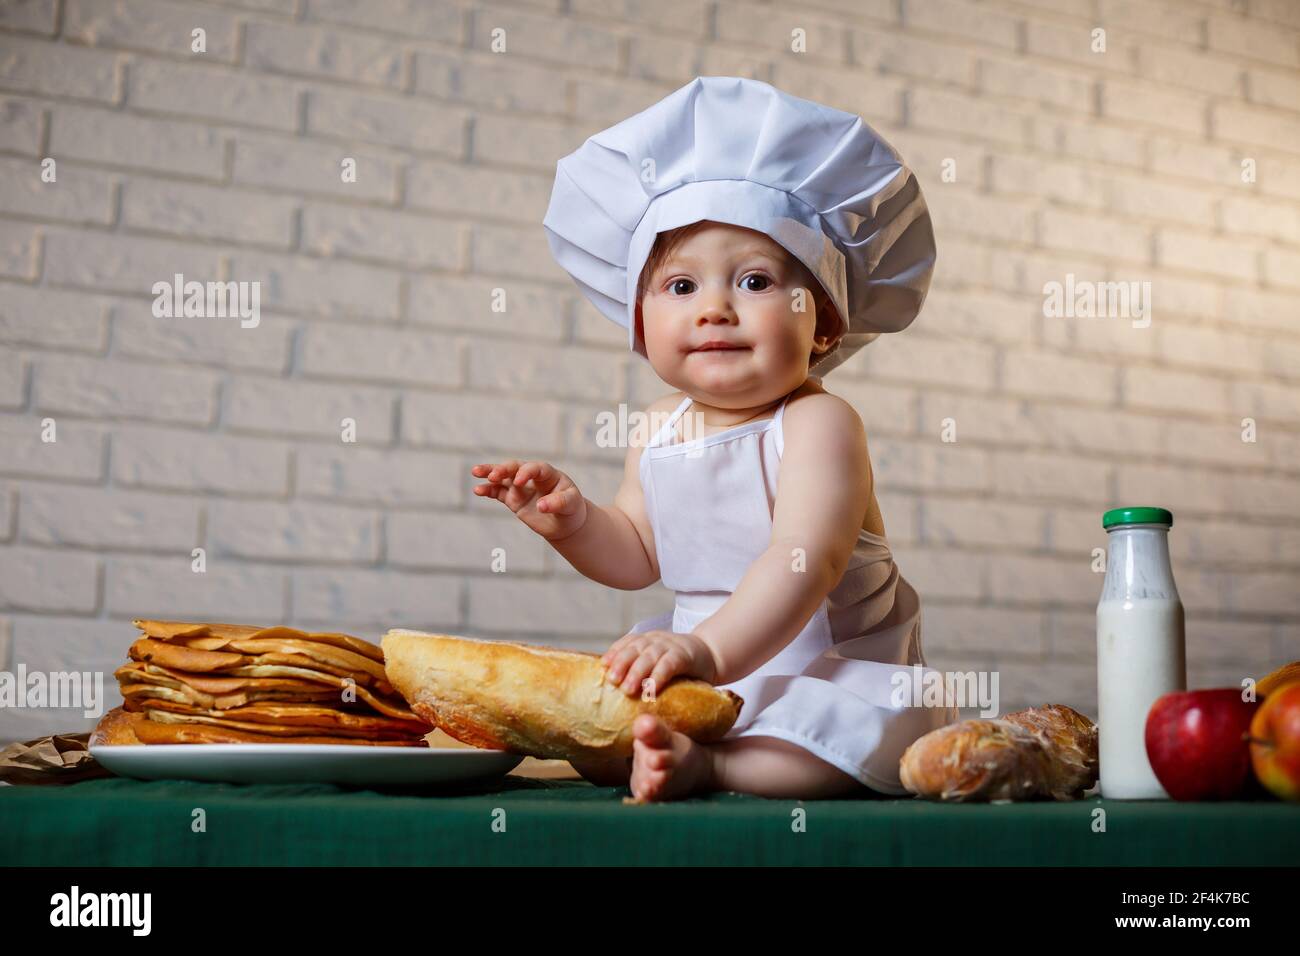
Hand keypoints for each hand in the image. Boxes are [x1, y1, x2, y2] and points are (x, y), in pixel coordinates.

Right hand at [471, 459, 587, 541]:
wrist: (566, 523)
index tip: (519, 482)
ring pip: (503, 477)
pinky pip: (498, 492)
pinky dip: (488, 490)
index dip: (526, 472)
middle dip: (504, 469)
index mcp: (548, 474)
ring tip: (476, 472)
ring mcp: (521, 487)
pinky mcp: (513, 499)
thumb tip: (541, 506)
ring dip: (490, 473)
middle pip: (515, 467)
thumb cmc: (571, 509)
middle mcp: (532, 477)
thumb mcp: (571, 504)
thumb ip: (558, 503)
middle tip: (493, 475)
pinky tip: (478, 490)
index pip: (535, 468)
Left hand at [600, 629, 717, 698]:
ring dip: (637, 672)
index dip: (615, 652)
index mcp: (648, 640)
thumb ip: (642, 670)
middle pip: (636, 648)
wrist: (712, 656)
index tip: (603, 665)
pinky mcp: (686, 656)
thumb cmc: (680, 667)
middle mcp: (657, 639)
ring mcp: (672, 646)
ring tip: (627, 690)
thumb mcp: (658, 663)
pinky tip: (651, 689)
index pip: (628, 642)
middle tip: (612, 681)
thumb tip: (616, 693)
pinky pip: (670, 664)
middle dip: (622, 662)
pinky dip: (658, 676)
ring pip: (650, 655)